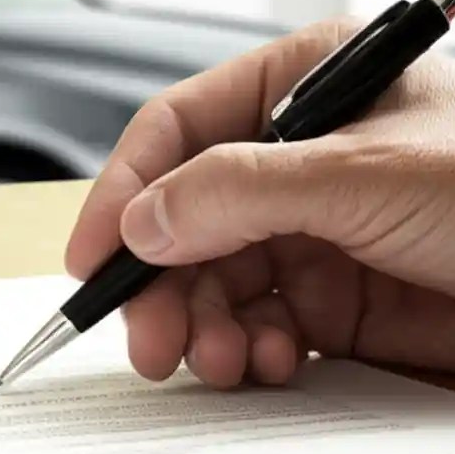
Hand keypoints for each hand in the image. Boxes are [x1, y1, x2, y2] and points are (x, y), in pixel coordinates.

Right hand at [66, 17, 454, 386]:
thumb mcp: (363, 175)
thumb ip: (239, 194)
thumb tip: (140, 224)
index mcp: (298, 89)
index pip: (175, 134)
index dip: (123, 195)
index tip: (91, 260)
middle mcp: (293, 161)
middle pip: (182, 222)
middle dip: (161, 286)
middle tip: (152, 342)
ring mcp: (310, 232)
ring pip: (211, 282)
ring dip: (203, 327)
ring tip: (223, 360)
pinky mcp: (331, 299)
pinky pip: (255, 325)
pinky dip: (249, 351)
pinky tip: (271, 364)